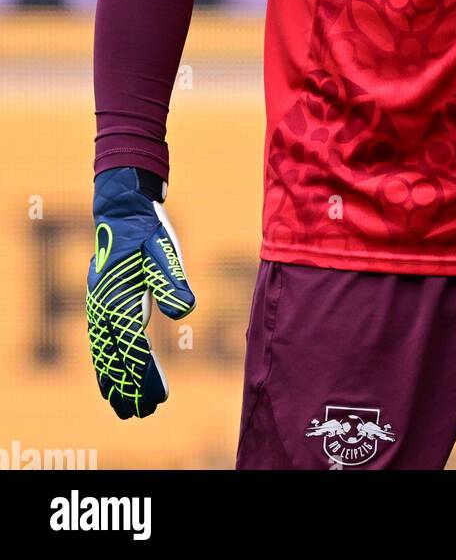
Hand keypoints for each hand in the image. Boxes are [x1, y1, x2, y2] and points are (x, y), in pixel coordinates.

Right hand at [86, 167, 194, 418]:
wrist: (123, 210)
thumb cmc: (147, 231)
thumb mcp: (163, 251)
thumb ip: (172, 281)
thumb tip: (186, 311)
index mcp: (118, 300)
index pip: (133, 348)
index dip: (146, 375)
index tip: (159, 399)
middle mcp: (103, 308)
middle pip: (115, 358)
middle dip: (129, 388)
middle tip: (144, 414)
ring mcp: (99, 307)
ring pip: (104, 354)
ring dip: (115, 382)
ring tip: (126, 409)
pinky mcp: (101, 303)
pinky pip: (101, 342)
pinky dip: (105, 364)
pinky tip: (111, 378)